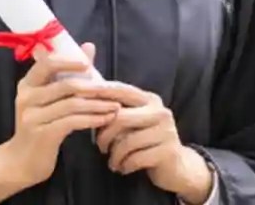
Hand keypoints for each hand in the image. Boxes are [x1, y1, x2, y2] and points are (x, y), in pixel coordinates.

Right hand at [0, 43, 118, 203]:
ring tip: (115, 106)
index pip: (47, 64)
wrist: (22, 160)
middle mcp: (27, 97)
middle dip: (93, 87)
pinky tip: (105, 119)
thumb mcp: (50, 98)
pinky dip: (92, 119)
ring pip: (72, 104)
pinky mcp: (42, 134)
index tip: (88, 65)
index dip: (69, 61)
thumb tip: (89, 46)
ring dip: (98, 104)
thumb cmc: (41, 124)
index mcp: (28, 84)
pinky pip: (73, 121)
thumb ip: (68, 73)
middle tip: (112, 90)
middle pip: (65, 85)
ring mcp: (32, 116)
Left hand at [93, 83, 213, 203]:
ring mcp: (166, 131)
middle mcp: (160, 111)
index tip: (78, 98)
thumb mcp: (134, 120)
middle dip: (104, 135)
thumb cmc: (146, 140)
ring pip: (127, 141)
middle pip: (120, 117)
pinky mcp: (168, 151)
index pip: (121, 90)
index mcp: (150, 99)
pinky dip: (125, 165)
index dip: (100, 93)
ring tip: (113, 162)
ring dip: (114, 155)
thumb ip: (115, 106)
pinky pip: (136, 158)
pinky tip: (124, 168)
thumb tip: (85, 86)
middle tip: (100, 147)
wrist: (176, 166)